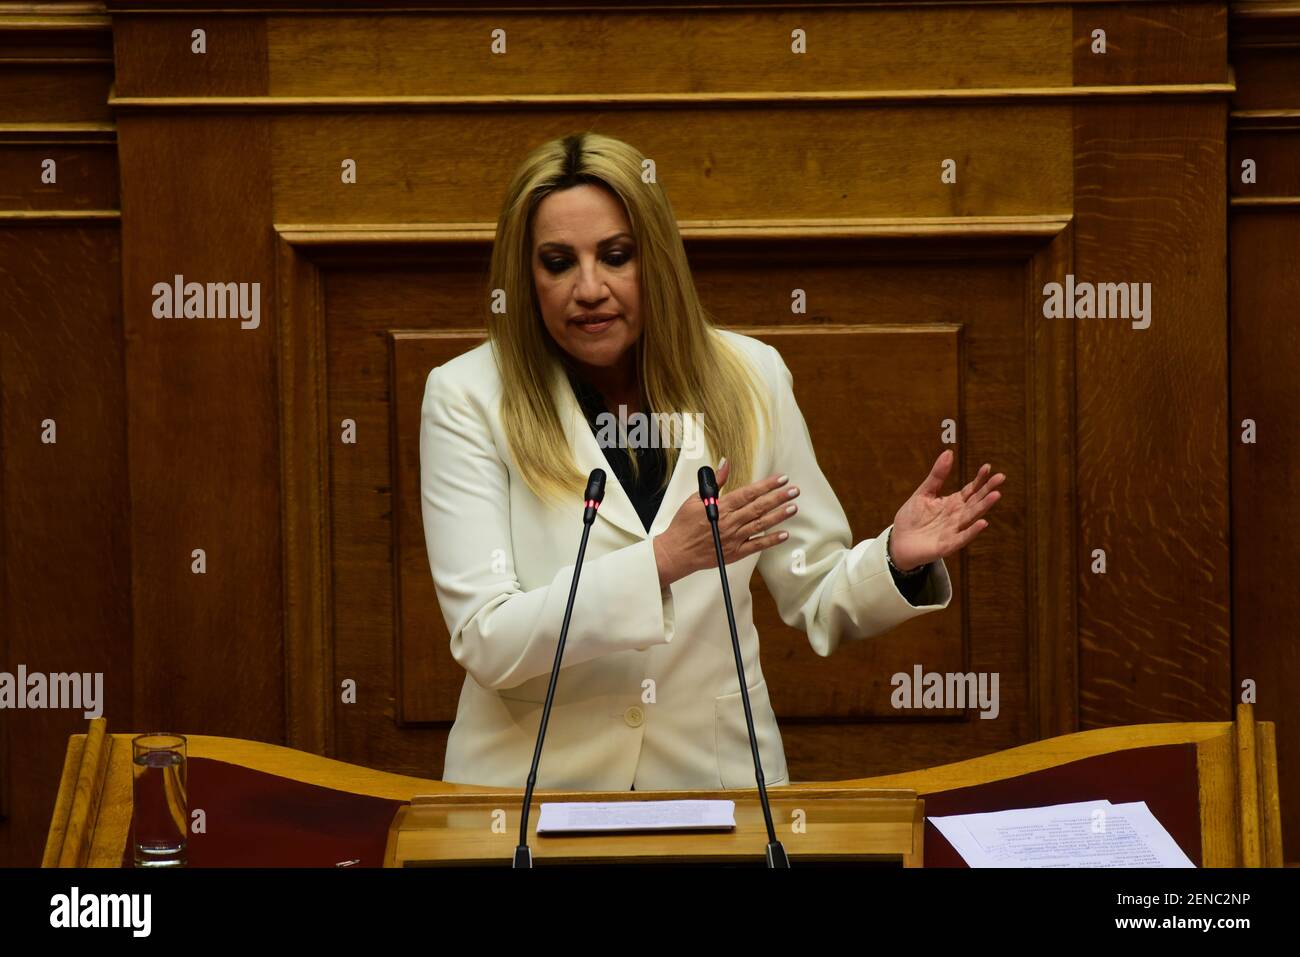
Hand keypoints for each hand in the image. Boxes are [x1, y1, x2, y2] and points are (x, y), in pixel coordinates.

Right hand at [652, 458, 799, 588]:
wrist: (677, 552)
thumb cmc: (683, 525)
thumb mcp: (695, 499)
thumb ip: (715, 482)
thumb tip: (725, 464)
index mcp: (721, 507)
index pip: (748, 493)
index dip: (766, 485)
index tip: (781, 479)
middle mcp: (730, 522)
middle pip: (759, 507)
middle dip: (778, 497)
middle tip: (794, 490)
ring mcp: (734, 538)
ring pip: (761, 525)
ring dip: (779, 516)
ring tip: (793, 507)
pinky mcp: (735, 553)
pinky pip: (756, 546)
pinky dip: (771, 541)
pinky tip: (784, 534)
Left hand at [888, 450, 1003, 570]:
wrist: (899, 542)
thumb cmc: (912, 517)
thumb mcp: (924, 492)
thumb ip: (937, 475)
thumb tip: (948, 452)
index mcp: (953, 503)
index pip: (971, 490)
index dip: (979, 479)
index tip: (987, 466)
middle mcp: (957, 516)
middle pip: (976, 501)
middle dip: (988, 490)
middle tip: (1001, 477)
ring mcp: (954, 530)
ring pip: (972, 517)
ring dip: (984, 507)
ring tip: (996, 495)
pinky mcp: (947, 545)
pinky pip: (962, 537)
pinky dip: (972, 531)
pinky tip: (982, 523)